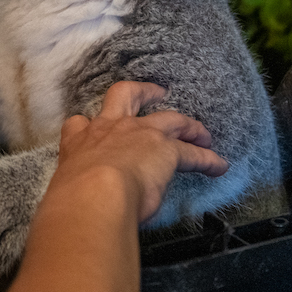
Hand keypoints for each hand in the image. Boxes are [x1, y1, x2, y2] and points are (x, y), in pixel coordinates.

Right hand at [54, 81, 227, 225]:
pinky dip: (208, 160)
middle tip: (158, 92)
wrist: (95, 194)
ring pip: (171, 118)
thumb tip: (95, 200)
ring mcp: (141, 134)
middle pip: (126, 95)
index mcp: (81, 141)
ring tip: (202, 133)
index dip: (87, 125)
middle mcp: (110, 128)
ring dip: (188, 125)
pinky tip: (219, 166)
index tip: (92, 128)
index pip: (79, 125)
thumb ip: (85, 185)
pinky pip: (193, 154)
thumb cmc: (75, 197)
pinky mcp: (168, 150)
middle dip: (143, 92)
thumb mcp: (72, 186)